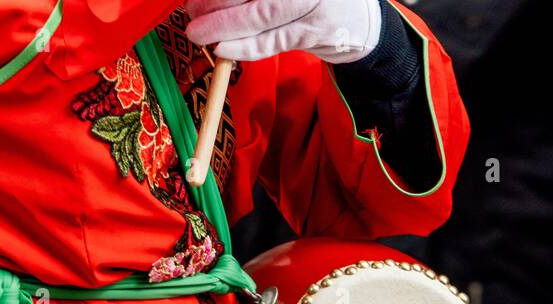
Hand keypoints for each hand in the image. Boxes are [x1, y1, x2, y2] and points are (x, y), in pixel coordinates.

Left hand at [185, 0, 383, 63]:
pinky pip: (271, 42)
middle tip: (191, 10)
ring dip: (222, 27)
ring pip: (259, 16)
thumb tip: (212, 1)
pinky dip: (243, 47)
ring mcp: (312, 4)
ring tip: (198, 32)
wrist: (361, 23)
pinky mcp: (313, 32)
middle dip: (216, 3)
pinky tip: (222, 49)